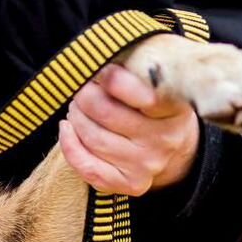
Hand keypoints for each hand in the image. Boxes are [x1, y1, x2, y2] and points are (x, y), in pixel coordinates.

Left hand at [58, 63, 200, 195]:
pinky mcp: (131, 183)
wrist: (174, 148)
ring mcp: (147, 164)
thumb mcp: (152, 82)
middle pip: (105, 112)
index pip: (142, 94)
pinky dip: (68, 144)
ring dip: (75, 117)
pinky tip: (67, 128)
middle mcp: (163, 139)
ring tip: (78, 107)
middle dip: (84, 95)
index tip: (100, 71)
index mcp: (172, 108)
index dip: (113, 80)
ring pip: (92, 136)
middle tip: (83, 89)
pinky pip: (87, 166)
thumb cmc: (151, 105)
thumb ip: (130, 69)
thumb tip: (93, 57)